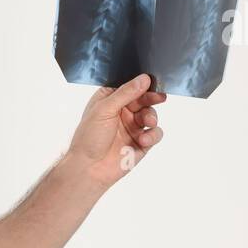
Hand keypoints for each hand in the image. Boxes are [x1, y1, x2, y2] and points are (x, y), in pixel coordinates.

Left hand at [67, 73, 167, 187]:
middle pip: (143, 99)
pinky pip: (155, 133)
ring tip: (148, 122)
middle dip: (151, 98)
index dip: (141, 84)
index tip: (151, 81)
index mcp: (110, 100)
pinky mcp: (141, 142)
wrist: (89, 168)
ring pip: (151, 115)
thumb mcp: (104, 109)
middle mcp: (122, 112)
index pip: (129, 86)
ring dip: (152, 117)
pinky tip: (143, 140)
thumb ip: (125, 93)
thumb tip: (144, 79)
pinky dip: (153, 135)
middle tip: (159, 97)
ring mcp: (132, 127)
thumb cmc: (88, 138)